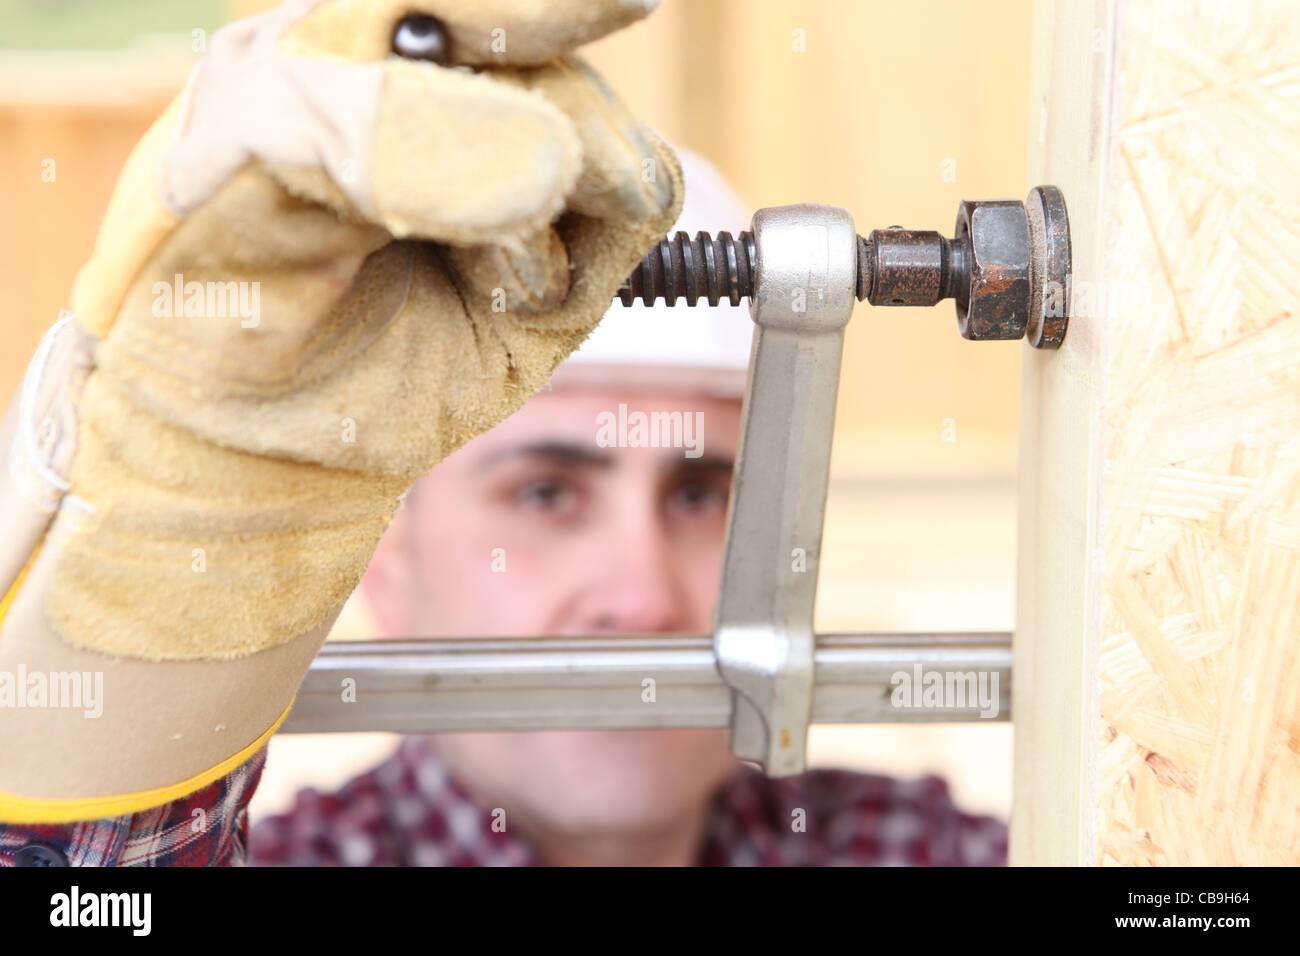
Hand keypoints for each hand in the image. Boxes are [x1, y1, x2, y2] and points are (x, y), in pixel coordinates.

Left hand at [0, 0, 680, 820]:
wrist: (254, 438)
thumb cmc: (222, 304)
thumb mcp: (246, 196)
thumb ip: (375, 144)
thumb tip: (548, 153)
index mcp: (351, 39)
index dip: (529, 3)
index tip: (624, 2)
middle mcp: (449, 90)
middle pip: (554, 60)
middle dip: (508, 145)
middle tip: (411, 228)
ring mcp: (522, 167)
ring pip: (614, 139)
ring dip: (542, 219)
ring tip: (454, 266)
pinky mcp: (572, 247)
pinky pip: (642, 207)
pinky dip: (576, 259)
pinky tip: (502, 291)